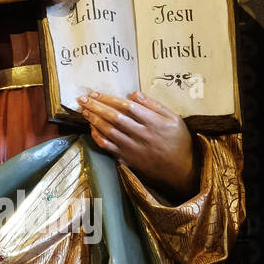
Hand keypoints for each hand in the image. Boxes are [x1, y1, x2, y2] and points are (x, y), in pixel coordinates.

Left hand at [78, 90, 198, 197]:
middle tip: (82, 99)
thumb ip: (154, 105)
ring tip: (83, 110)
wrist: (180, 170)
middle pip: (113, 117)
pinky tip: (91, 128)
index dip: (109, 99)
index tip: (96, 93)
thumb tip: (135, 93)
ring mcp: (132, 148)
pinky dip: (98, 137)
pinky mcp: (127, 159)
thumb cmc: (179, 141)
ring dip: (93, 120)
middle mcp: (140, 134)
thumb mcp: (174, 118)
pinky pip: (108, 147)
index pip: (126, 106)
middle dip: (96, 106)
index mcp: (152, 122)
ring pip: (108, 131)